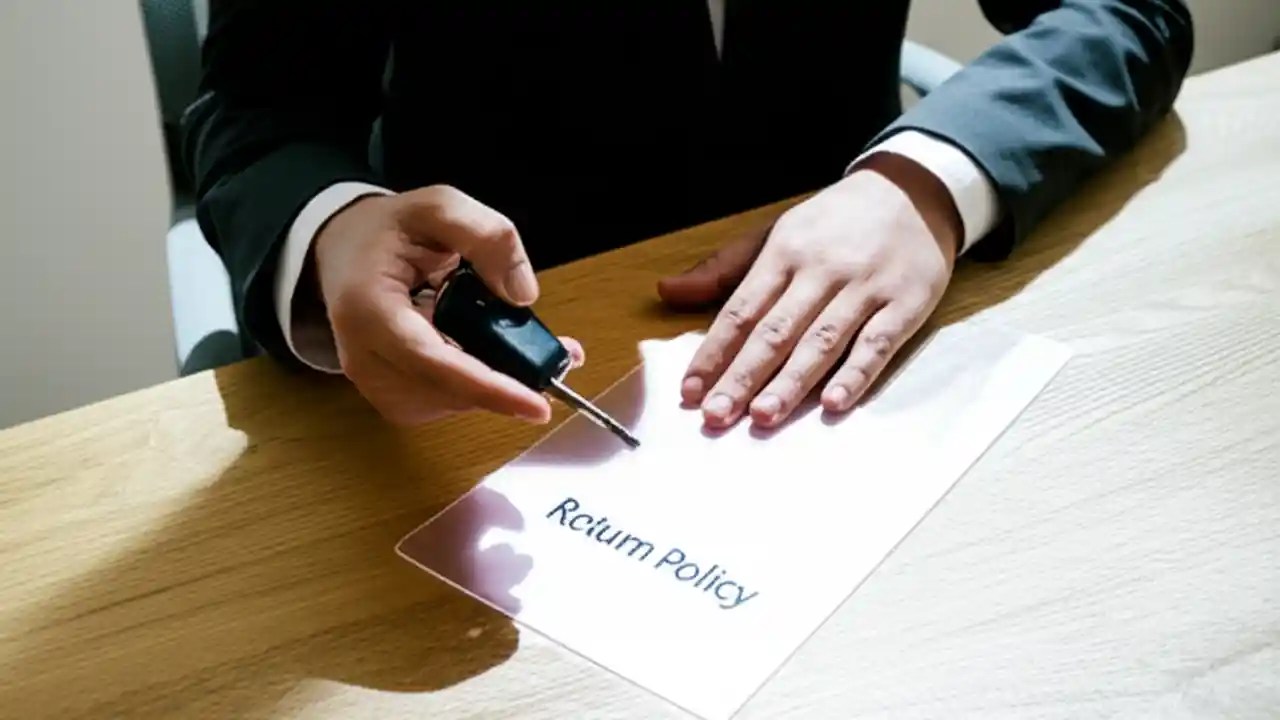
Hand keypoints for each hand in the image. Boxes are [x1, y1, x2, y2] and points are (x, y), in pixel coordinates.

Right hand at [312, 185, 582, 425]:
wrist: (343, 249)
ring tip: (527, 349)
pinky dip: (476, 385)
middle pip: (445, 391)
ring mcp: (372, 382)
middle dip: (506, 383)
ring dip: (494, 384)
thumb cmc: (388, 229)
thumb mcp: (438, 207)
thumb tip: (523, 295)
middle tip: (559, 356)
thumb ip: (487, 236)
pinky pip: (442, 401)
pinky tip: (490, 354)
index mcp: (369, 309)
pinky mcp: (388, 393)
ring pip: (448, 403)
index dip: (486, 387)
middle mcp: (363, 357)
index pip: (431, 362)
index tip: (536, 405)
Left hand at [658, 152, 960, 428]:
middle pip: (776, 331)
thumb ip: (722, 268)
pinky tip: (833, 402)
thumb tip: (667, 292)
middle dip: (743, 376)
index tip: (690, 392)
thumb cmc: (834, 222)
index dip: (713, 353)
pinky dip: (856, 374)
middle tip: (716, 416)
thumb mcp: (775, 233)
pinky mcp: (907, 303)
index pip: (740, 311)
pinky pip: (878, 343)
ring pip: (822, 340)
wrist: (913, 189)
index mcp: (784, 252)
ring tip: (762, 416)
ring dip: (791, 382)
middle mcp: (821, 270)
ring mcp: (866, 287)